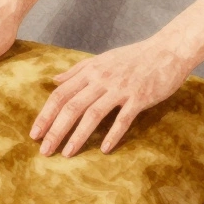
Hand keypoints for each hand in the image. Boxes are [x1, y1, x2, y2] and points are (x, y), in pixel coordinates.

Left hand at [31, 40, 191, 156]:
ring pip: (93, 114)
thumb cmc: (134, 57)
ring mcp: (121, 89)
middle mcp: (101, 80)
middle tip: (44, 150)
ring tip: (66, 153)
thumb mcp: (101, 59)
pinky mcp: (140, 97)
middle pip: (72, 107)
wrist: (168, 50)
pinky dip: (113, 134)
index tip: (34, 134)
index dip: (45, 115)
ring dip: (78, 136)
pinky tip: (104, 150)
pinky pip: (123, 119)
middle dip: (55, 130)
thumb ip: (77, 71)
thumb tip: (55, 81)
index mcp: (90, 72)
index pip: (60, 95)